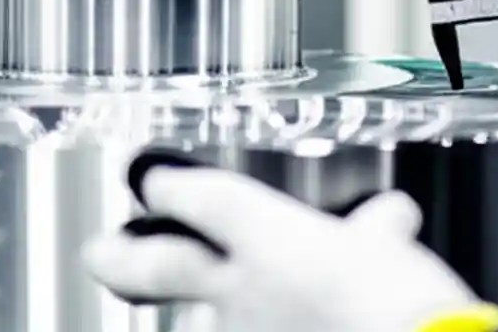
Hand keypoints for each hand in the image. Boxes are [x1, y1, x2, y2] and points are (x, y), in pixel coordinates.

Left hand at [82, 164, 497, 331]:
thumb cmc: (399, 310)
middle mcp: (243, 289)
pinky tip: (291, 328)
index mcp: (273, 238)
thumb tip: (388, 222)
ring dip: (219, 311)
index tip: (153, 179)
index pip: (203, 199)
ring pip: (207, 317)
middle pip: (160, 264)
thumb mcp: (396, 252)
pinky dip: (268, 329)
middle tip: (98, 250)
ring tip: (215, 300)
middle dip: (122, 256)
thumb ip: (381, 233)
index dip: (171, 184)